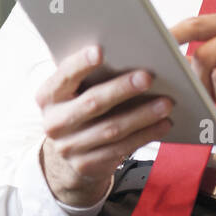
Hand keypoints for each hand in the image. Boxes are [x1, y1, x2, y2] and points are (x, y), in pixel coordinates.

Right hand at [35, 45, 174, 208]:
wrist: (70, 152)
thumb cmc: (80, 106)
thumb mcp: (75, 89)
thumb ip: (93, 72)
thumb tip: (131, 51)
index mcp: (48, 96)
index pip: (64, 76)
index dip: (81, 63)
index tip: (100, 50)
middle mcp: (55, 122)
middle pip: (92, 103)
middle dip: (121, 89)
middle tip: (147, 77)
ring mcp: (70, 147)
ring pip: (111, 129)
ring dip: (142, 115)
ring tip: (166, 103)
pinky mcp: (87, 164)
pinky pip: (121, 148)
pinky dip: (145, 135)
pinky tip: (163, 123)